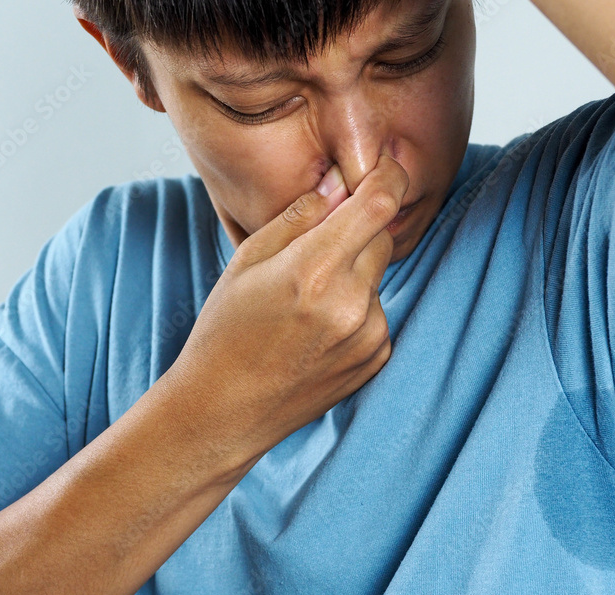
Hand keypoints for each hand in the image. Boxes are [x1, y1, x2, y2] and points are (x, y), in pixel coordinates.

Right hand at [163, 155, 409, 473]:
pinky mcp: (377, 358)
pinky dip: (356, 309)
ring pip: (377, 276)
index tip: (386, 164)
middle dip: (358, 230)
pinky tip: (316, 331)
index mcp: (315, 270)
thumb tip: (340, 179)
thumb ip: (301, 215)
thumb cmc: (226, 329)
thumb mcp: (248, 259)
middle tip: (315, 249)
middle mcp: (352, 304)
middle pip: (382, 237)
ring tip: (305, 303)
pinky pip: (377, 312)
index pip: (380, 204)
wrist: (226, 410)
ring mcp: (370, 336)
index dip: (389, 175)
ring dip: (353, 274)